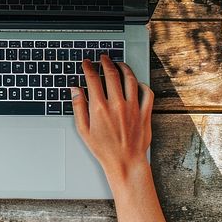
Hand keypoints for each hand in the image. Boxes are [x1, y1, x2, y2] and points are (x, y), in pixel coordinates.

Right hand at [71, 55, 152, 184]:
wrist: (125, 163)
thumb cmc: (103, 149)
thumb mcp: (83, 130)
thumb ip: (78, 107)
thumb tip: (75, 89)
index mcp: (100, 108)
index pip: (93, 79)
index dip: (89, 68)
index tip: (87, 63)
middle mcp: (117, 104)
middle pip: (112, 74)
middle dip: (106, 62)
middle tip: (103, 58)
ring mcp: (133, 108)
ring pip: (130, 79)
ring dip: (124, 68)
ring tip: (119, 64)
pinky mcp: (144, 113)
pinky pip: (147, 93)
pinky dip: (142, 85)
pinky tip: (136, 82)